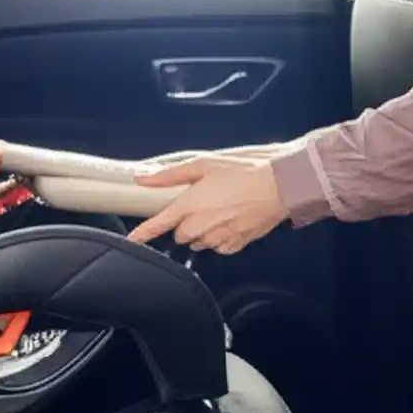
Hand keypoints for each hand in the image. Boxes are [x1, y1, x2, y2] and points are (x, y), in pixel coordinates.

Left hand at [126, 155, 288, 254]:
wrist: (278, 185)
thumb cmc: (242, 171)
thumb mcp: (203, 164)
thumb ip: (170, 175)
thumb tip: (143, 179)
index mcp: (189, 205)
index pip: (158, 224)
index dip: (143, 233)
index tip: (133, 239)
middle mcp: (201, 225)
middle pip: (180, 235)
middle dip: (185, 224)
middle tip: (202, 205)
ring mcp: (218, 237)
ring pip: (199, 242)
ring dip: (203, 232)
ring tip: (220, 211)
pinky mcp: (235, 244)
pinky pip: (219, 247)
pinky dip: (221, 238)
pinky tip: (231, 221)